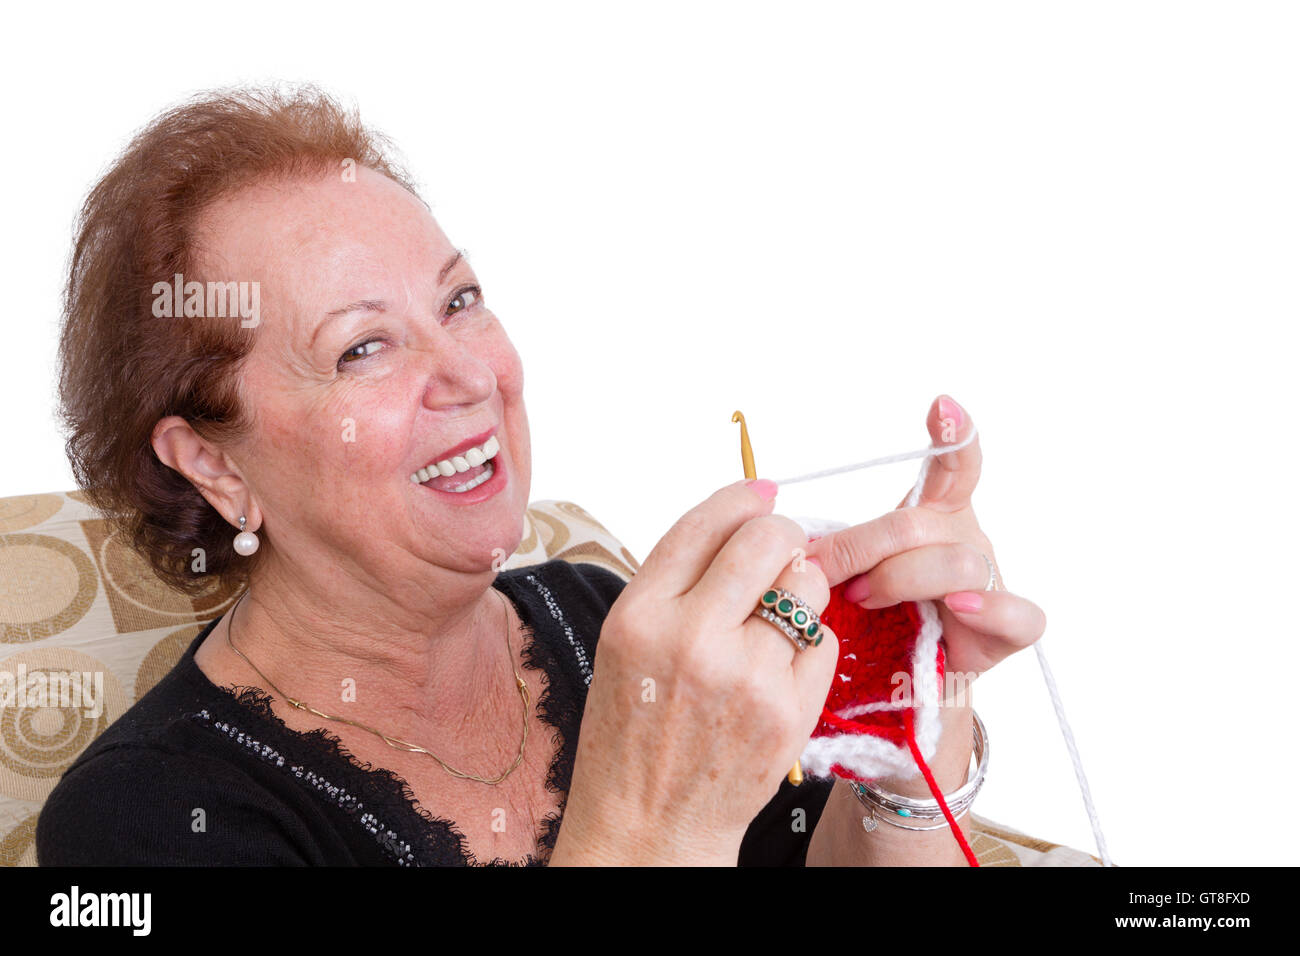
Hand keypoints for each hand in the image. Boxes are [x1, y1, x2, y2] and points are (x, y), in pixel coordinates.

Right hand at [551, 479, 838, 865]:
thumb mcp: (626, 641)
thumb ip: (677, 581)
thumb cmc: (634, 730)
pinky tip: (780, 667)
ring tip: (777, 617)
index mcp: (640, 615)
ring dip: (801, 587)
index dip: (742, 496)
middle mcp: (691, 638)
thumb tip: (745, 515)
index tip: (761, 491)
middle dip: (782, 534)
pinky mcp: (789, 711)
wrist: (648, 823)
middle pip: (767, 539)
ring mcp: (746, 677)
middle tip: (779, 551)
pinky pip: (824, 640)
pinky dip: (811, 643)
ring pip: (806, 586)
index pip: (704, 523)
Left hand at [806, 395, 1045, 679]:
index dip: (954, 436)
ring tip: (862, 600)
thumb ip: (827, 548)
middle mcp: (964, 541)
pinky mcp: (1003, 633)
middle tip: (823, 573)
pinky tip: (956, 608)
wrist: (893, 678)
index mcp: (932, 516)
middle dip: (862, 547)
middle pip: (922, 525)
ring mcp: (988, 584)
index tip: (941, 404)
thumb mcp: (842, 570)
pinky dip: (990, 610)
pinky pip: (1019, 616)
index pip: (951, 468)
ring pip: (958, 563)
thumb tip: (788, 541)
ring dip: (901, 578)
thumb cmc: (868, 616)